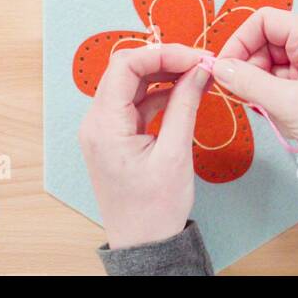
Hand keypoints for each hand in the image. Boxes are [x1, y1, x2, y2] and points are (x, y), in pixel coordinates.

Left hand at [78, 42, 211, 248]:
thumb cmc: (155, 208)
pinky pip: (136, 103)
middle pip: (126, 71)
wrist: (144, 244)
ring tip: (197, 76)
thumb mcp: (175, 153)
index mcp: (104, 125)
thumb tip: (199, 69)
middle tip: (200, 63)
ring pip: (132, 85)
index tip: (195, 57)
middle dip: (164, 60)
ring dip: (163, 75)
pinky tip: (185, 93)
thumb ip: (185, 105)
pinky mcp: (116, 136)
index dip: (162, 53)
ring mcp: (104, 129)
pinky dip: (160, 94)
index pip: (126, 66)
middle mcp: (97, 122)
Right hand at [213, 9, 297, 197]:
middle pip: (265, 43)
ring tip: (273, 113)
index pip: (264, 20)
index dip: (240, 40)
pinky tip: (284, 121)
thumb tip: (217, 67)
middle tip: (243, 96)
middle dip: (249, 69)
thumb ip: (249, 82)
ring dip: (262, 90)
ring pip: (270, 68)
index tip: (223, 69)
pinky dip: (274, 103)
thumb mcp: (289, 104)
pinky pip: (280, 88)